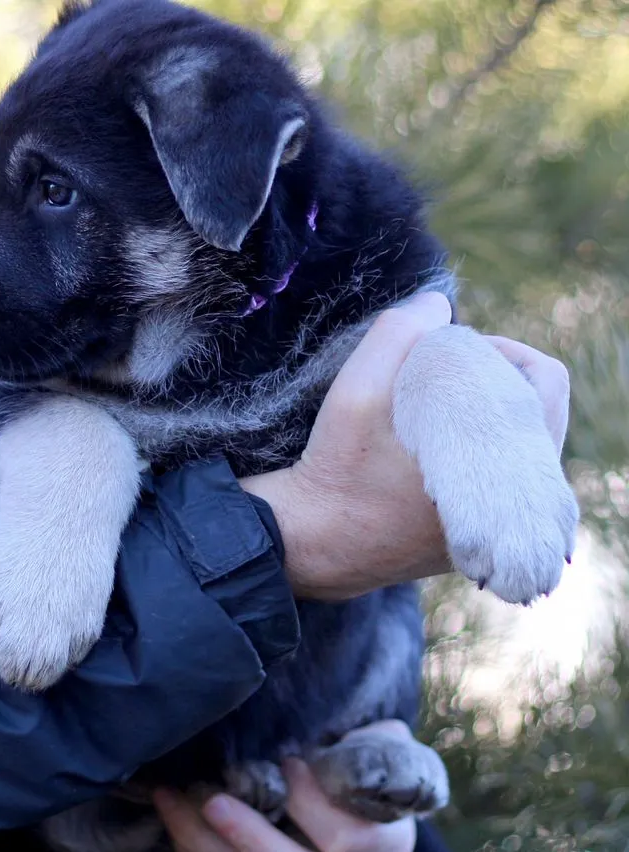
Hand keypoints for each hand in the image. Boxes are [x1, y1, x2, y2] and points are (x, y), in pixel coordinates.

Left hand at [155, 721, 416, 851]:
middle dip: (248, 837)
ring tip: (169, 798)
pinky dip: (191, 851)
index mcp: (377, 848)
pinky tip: (172, 816)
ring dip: (199, 842)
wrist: (362, 827)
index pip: (343, 840)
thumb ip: (370, 744)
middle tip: (212, 801)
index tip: (290, 764)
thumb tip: (351, 730)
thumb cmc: (365, 778)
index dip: (312, 804)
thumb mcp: (383, 759)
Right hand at [241, 293, 571, 599]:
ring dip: (483, 416)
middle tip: (446, 372)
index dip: (503, 350)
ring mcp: (490, 532)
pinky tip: (428, 444)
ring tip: (435, 405)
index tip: (455, 349)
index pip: (544, 385)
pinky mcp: (465, 543)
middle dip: (495, 380)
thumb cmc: (336, 468)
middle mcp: (507, 511)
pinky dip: (469, 452)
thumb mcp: (355, 391)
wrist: (310, 542)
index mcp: (498, 472)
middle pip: (537, 417)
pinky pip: (491, 484)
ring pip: (514, 451)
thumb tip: (437, 303)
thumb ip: (398, 333)